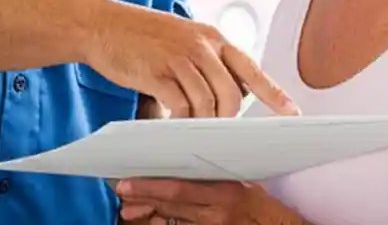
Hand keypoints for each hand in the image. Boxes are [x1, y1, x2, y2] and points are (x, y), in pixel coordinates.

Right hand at [83, 2, 298, 117]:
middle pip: (231, 94)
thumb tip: (230, 96)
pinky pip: (180, 106)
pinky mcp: (157, 73)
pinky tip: (171, 123)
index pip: (251, 68)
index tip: (292, 112)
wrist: (101, 24)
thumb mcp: (182, 39)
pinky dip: (180, 120)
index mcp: (212, 37)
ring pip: (207, 104)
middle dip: (228, 119)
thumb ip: (207, 62)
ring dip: (202, 123)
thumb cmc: (142, 35)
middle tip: (217, 131)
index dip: (273, 93)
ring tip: (190, 129)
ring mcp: (179, 58)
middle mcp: (201, 45)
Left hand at [116, 179, 304, 224]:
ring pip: (173, 221)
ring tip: (130, 210)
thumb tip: (183, 169)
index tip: (126, 182)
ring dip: (150, 215)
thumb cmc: (266, 208)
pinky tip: (153, 221)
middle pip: (170, 206)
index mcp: (225, 192)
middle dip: (143, 199)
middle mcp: (217, 214)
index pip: (178, 189)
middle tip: (121, 192)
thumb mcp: (244, 186)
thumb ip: (214, 179)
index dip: (149, 187)